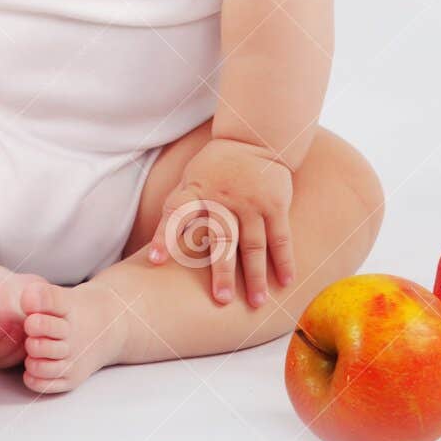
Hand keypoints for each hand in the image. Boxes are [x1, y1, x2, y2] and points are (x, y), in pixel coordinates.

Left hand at [147, 136, 294, 306]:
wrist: (255, 137)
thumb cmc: (215, 164)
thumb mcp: (191, 176)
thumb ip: (180, 205)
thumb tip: (155, 240)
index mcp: (197, 190)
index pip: (176, 213)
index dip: (164, 236)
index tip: (155, 260)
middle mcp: (223, 199)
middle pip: (222, 238)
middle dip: (222, 271)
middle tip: (221, 300)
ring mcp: (252, 203)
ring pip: (254, 244)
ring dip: (255, 276)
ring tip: (256, 303)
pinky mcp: (275, 204)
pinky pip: (280, 237)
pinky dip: (283, 260)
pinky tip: (285, 282)